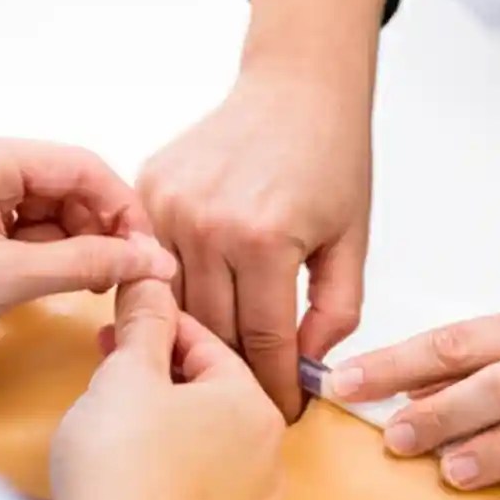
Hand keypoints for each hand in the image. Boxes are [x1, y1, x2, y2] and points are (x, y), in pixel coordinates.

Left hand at [0, 135, 176, 398]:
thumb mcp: (4, 280)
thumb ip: (85, 266)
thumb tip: (153, 262)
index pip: (81, 166)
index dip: (123, 208)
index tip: (149, 255)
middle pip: (70, 189)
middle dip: (106, 231)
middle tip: (134, 279)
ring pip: (53, 218)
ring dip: (83, 250)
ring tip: (107, 291)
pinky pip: (29, 242)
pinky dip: (55, 264)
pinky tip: (74, 291)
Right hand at [51, 280, 283, 499]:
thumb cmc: (122, 467)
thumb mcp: (126, 374)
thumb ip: (145, 320)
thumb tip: (152, 277)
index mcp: (251, 403)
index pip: (206, 342)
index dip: (157, 325)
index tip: (123, 322)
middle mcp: (266, 453)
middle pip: (209, 392)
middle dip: (157, 373)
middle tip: (110, 364)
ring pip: (205, 440)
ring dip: (164, 420)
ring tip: (115, 417)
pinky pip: (198, 487)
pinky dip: (168, 470)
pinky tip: (130, 470)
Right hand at [138, 0, 384, 419]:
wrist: (296, 87)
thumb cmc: (329, 155)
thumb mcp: (352, 240)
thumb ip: (335, 312)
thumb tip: (305, 365)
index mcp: (263, 239)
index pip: (262, 341)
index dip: (275, 386)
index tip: (284, 411)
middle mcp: (206, 224)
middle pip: (212, 331)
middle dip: (237, 373)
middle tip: (254, 400)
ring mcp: (169, 205)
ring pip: (175, 303)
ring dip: (199, 337)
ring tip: (222, 364)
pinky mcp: (148, 189)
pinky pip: (153, 261)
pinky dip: (173, 289)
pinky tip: (194, 309)